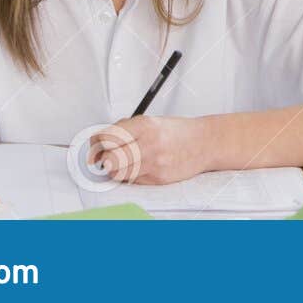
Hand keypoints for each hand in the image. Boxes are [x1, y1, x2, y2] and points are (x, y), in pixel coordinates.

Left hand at [89, 115, 209, 185]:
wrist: (206, 142)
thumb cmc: (179, 132)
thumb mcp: (152, 121)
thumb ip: (127, 129)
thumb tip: (101, 141)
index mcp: (145, 125)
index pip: (107, 137)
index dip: (97, 143)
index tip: (97, 145)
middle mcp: (149, 144)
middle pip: (109, 159)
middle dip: (104, 159)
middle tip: (106, 156)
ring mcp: (154, 163)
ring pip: (117, 173)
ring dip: (116, 169)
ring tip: (125, 161)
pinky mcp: (158, 179)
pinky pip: (132, 181)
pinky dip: (131, 176)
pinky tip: (141, 166)